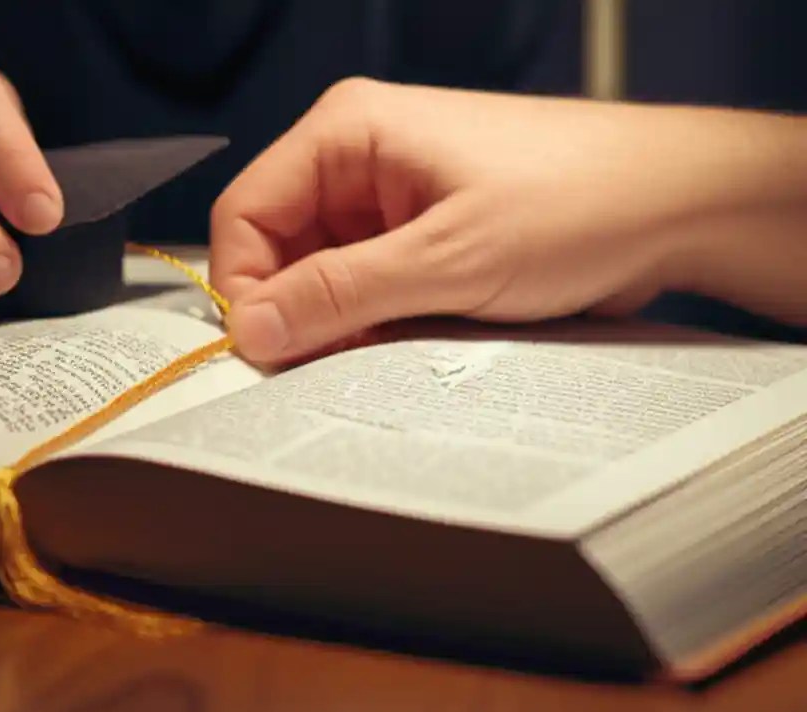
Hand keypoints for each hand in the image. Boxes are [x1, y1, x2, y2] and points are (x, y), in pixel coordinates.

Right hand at [210, 78, 806, 362]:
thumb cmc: (580, 201)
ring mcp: (392, 196)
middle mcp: (360, 158)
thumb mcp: (447, 260)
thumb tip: (251, 329)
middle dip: (296, 310)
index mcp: (348, 131)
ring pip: (322, 272)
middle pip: (279, 246)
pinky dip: (374, 320)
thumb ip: (339, 294)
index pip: (246, 212)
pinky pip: (367, 283)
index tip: (267, 350)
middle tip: (325, 364)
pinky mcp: (423, 232)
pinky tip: (407, 341)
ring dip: (339, 320)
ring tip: (383, 349)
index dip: (245, 286)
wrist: (682, 205)